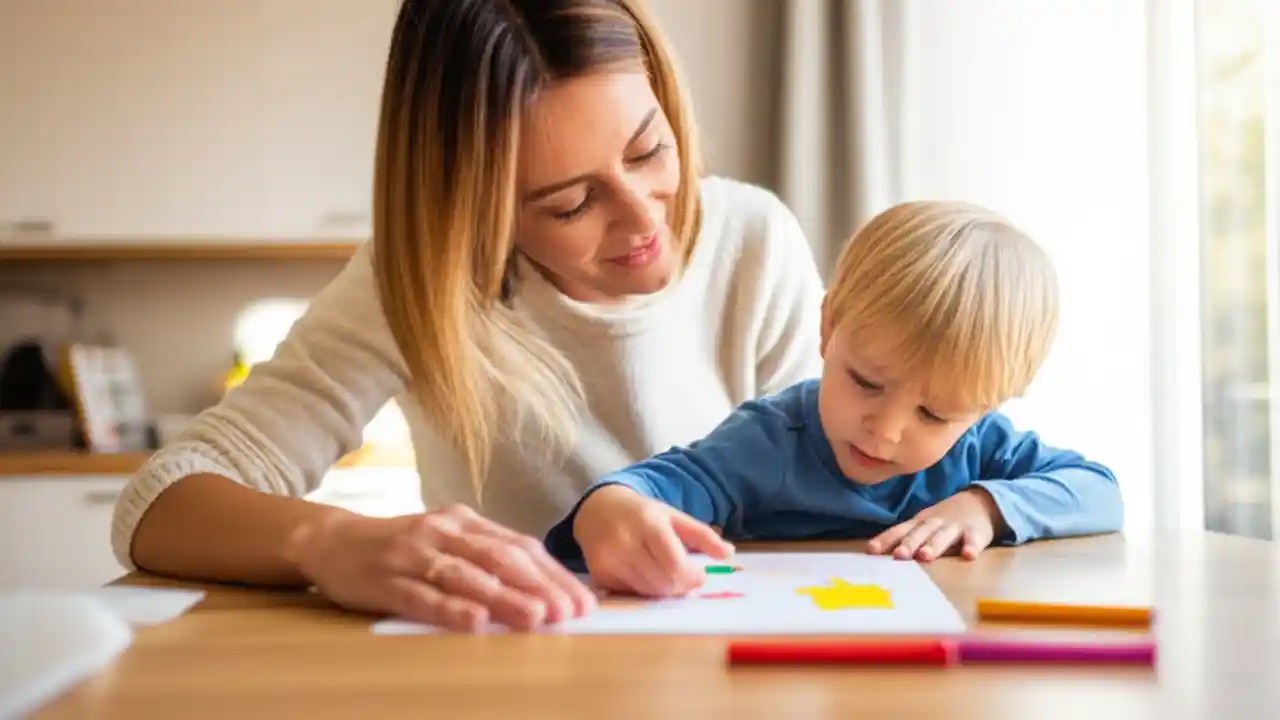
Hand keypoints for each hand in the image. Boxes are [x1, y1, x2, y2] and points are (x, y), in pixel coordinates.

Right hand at [285, 504, 595, 631]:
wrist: (332, 540)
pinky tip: (475, 620)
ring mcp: (414, 552)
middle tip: (571, 612)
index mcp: (465, 522)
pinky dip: (451, 607)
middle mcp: (444, 530)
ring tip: (536, 617)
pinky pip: (423, 594)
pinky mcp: (387, 578)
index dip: (553, 574)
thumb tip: (542, 589)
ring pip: (468, 575)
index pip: (520, 546)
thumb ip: (486, 558)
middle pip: (501, 559)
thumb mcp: (447, 542)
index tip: (584, 599)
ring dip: (505, 597)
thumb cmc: (402, 549)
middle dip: (541, 586)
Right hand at [573, 485, 733, 596]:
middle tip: (687, 579)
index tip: (700, 575)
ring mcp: (608, 559)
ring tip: (667, 575)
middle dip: (681, 586)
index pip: (674, 564)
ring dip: (664, 590)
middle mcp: (624, 542)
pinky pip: (630, 593)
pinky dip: (644, 590)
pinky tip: (645, 574)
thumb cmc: (642, 514)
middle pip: (662, 582)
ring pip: (647, 592)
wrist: (598, 509)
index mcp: (648, 524)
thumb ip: (702, 535)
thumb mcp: (674, 516)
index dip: (692, 577)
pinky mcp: (599, 574)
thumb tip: (729, 553)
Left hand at [867, 488, 1005, 561]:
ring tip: (924, 556)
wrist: (980, 502)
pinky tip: (968, 555)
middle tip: (899, 555)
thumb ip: (904, 537)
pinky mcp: (976, 532)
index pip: (900, 530)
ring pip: (943, 537)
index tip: (872, 549)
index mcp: (919, 523)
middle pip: (920, 533)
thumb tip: (875, 553)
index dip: (886, 539)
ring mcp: (955, 527)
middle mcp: (934, 523)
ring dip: (934, 546)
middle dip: (908, 544)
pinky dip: (972, 546)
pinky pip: (974, 540)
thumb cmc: (943, 520)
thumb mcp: (922, 525)